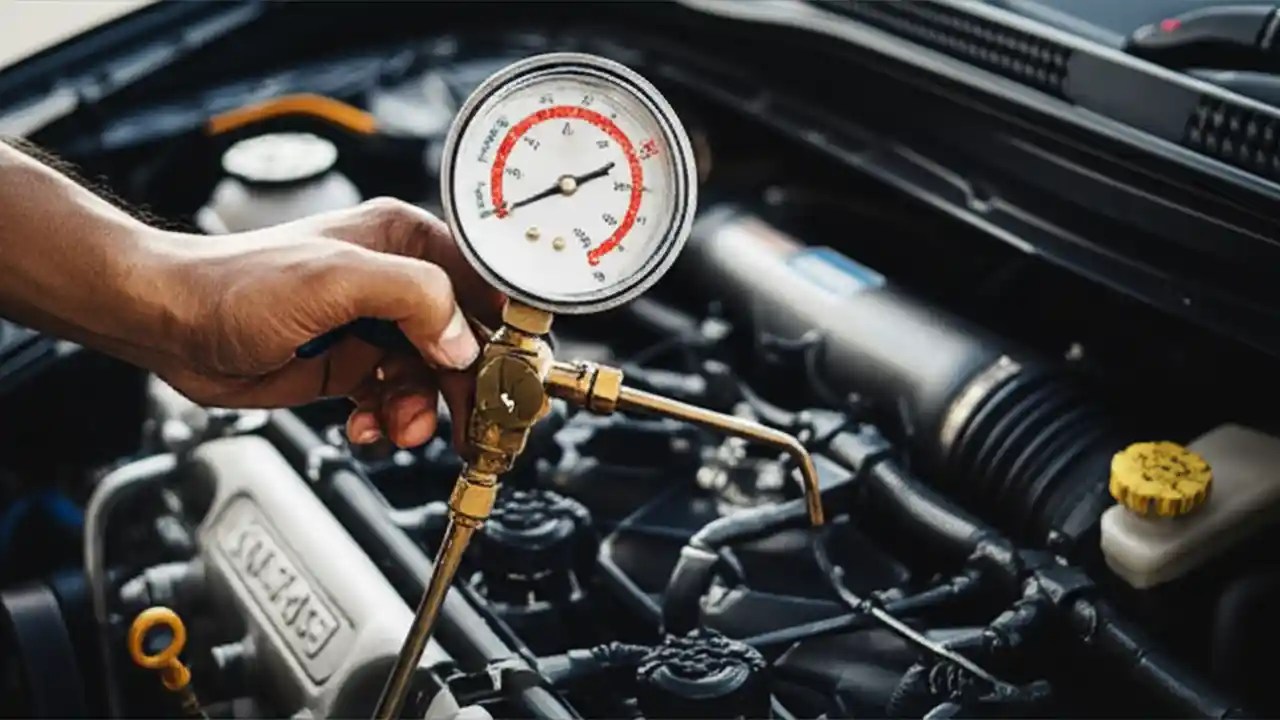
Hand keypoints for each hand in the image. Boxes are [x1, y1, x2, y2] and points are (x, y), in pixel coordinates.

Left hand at [151, 198, 503, 448]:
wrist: (173, 325)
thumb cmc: (237, 284)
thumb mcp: (337, 281)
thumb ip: (415, 300)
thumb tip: (465, 342)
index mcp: (405, 242)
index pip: (483, 287)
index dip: (504, 333)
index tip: (514, 378)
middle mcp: (398, 283)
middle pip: (465, 342)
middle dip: (464, 388)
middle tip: (468, 426)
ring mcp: (377, 327)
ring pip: (434, 381)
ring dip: (422, 412)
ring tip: (399, 428)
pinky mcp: (356, 365)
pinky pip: (398, 401)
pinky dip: (390, 421)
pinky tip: (366, 427)